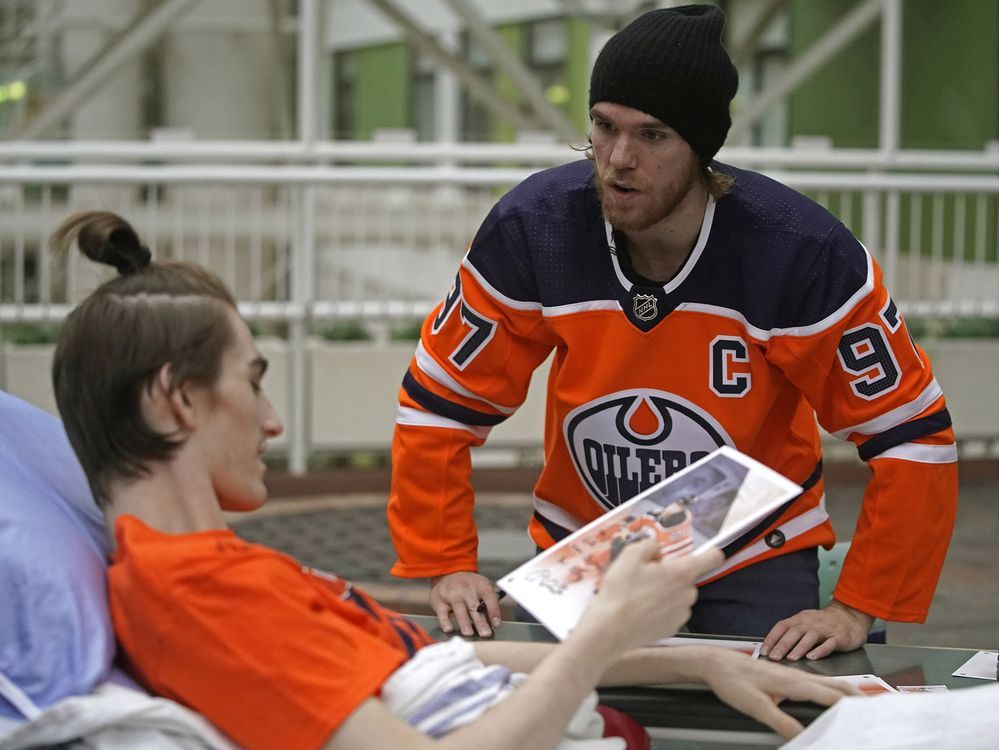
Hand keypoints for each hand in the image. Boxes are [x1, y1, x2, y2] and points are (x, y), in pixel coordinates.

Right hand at [430, 571, 500, 637]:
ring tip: (469, 633)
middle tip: (485, 633)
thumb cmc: (469, 586)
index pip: (489, 596)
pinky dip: (445, 621)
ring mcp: (452, 594)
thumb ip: (488, 605)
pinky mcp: (439, 601)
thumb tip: (493, 623)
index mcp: (479, 585)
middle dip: (480, 621)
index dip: (493, 610)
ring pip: (459, 608)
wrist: (448, 574)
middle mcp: (466, 588)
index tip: (497, 624)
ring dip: (464, 622)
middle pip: (474, 606)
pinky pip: (442, 612)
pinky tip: (449, 629)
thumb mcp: (481, 588)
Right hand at [583, 540, 723, 650]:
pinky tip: (642, 612)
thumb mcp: (630, 555)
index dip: (710, 553)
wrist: (610, 629)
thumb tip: (659, 552)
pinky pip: (673, 613)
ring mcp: (682, 614)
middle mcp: (688, 593)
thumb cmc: (621, 589)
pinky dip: (662, 610)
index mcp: (681, 573)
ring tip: (641, 597)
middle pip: (687, 578)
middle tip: (647, 578)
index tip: (703, 554)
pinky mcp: (673, 629)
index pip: (713, 558)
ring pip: (680, 596)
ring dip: (667, 593)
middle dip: (671, 575)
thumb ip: (650, 545)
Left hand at [700, 648, 860, 739]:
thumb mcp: (756, 707)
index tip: (869, 717)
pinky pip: (816, 683)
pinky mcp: (785, 677)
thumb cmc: (733, 681)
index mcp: (794, 682)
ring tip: (862, 702)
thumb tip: (804, 737)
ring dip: (846, 691)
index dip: (852, 707)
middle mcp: (796, 676)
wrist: (715, 663)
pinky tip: (831, 696)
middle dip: (857, 695)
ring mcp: (791, 675)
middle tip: (876, 707)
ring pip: (827, 681)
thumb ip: (782, 722)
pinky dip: (832, 689)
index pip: (832, 696)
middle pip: (836, 685)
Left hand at [760, 599, 875, 660]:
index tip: (763, 651)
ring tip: (790, 658)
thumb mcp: (806, 622)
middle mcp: (811, 623)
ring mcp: (825, 630)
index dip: (771, 638)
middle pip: (793, 632)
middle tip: (773, 657)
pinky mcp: (839, 637)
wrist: (850, 616)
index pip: (782, 626)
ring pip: (810, 637)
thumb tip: (773, 648)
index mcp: (800, 619)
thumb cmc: (824, 623)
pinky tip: (813, 657)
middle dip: (782, 645)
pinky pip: (829, 644)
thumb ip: (792, 633)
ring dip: (799, 648)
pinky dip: (820, 650)